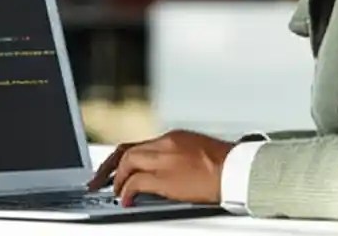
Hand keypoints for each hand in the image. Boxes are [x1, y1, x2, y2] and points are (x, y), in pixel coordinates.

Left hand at [86, 130, 235, 206]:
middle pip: (126, 151)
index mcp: (172, 137)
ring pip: (127, 163)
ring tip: (114, 192)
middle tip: (99, 180)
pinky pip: (135, 182)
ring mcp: (164, 160)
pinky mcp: (166, 178)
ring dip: (116, 179)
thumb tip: (162, 168)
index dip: (122, 158)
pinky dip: (126, 191)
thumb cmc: (225, 165)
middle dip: (109, 167)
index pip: (138, 145)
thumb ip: (176, 155)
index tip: (113, 169)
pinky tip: (125, 200)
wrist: (238, 171)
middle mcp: (165, 144)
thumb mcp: (197, 150)